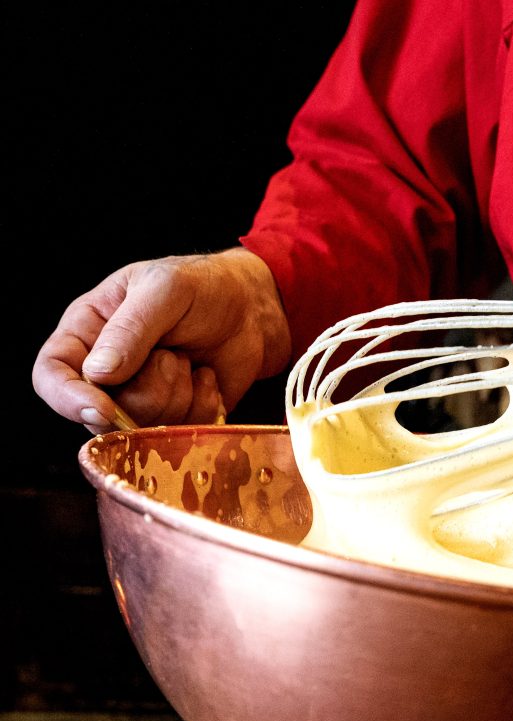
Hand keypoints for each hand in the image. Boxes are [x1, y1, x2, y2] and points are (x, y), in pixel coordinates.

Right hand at [32, 247, 290, 432]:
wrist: (254, 309)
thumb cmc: (204, 287)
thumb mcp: (165, 290)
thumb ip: (131, 329)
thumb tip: (97, 374)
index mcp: (88, 331)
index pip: (51, 374)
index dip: (68, 398)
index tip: (102, 408)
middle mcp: (106, 371)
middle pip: (101, 411)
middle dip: (149, 387)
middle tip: (174, 353)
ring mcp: (139, 398)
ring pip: (142, 426)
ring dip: (178, 392)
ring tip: (189, 360)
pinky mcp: (173, 417)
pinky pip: (179, 433)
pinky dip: (202, 405)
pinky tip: (207, 377)